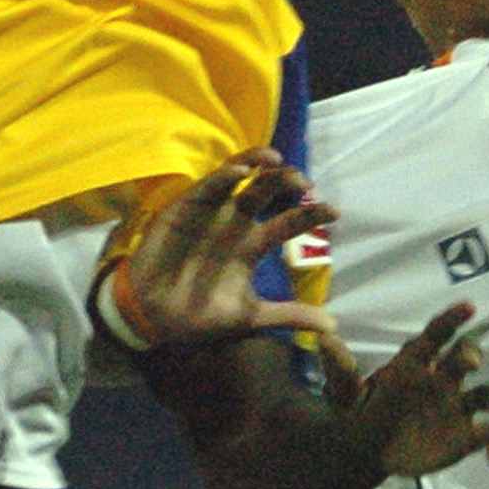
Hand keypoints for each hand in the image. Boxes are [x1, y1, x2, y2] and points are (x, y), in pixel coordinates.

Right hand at [119, 148, 341, 347]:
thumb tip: (332, 327)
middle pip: (267, 190)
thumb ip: (288, 315)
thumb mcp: (249, 317)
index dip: (311, 215)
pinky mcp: (187, 208)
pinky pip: (208, 185)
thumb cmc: (199, 313)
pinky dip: (224, 175)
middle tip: (304, 183)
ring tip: (276, 161)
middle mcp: (236, 222)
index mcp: (253, 244)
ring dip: (258, 164)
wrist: (153, 317)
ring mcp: (212, 212)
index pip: (288, 222)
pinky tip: (241, 170)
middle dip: (287, 181)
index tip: (334, 212)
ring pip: (240, 177)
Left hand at [328, 302, 488, 475]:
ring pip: (488, 394)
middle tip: (467, 361)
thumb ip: (340, 372)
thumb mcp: (345, 397)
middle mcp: (443, 380)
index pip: (435, 335)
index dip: (450, 320)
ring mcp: (458, 407)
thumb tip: (323, 339)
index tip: (468, 307)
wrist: (370, 452)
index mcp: (416, 364)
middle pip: (464, 358)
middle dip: (469, 355)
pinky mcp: (467, 436)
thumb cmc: (360, 415)